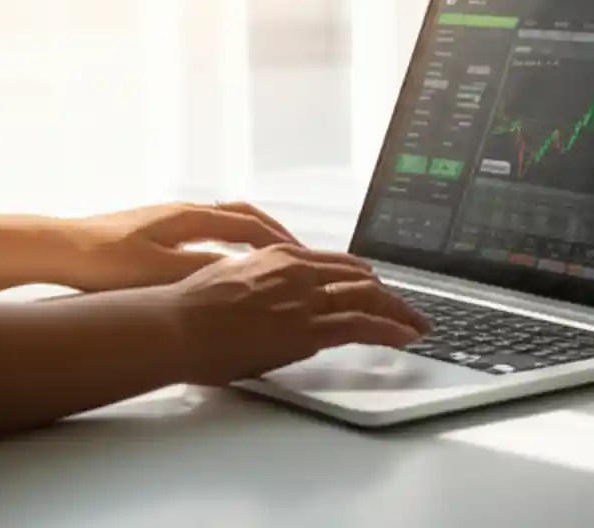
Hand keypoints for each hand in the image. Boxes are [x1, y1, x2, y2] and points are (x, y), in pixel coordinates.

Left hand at [55, 202, 302, 291]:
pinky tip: (225, 261)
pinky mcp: (156, 230)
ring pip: (225, 222)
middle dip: (274, 234)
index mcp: (191, 218)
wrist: (59, 249)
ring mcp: (170, 218)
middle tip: (298, 254)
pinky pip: (208, 230)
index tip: (306, 258)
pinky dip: (230, 242)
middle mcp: (185, 211)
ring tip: (271, 257)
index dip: (282, 243)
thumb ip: (206, 270)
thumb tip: (246, 270)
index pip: (251, 227)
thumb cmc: (105, 262)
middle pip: (243, 216)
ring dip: (252, 237)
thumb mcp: (162, 272)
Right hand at [168, 244, 431, 384]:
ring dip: (399, 312)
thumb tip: (277, 305)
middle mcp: (299, 269)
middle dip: (389, 294)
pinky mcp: (308, 327)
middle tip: (407, 308)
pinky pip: (363, 324)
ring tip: (418, 324)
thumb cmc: (191, 311)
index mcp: (280, 257)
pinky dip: (391, 328)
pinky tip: (406, 336)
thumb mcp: (233, 283)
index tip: (376, 286)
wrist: (175, 325)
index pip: (336, 263)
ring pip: (369, 297)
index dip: (362, 277)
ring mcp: (306, 297)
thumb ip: (263, 288)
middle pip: (360, 277)